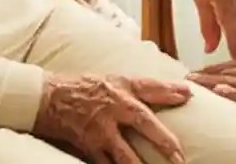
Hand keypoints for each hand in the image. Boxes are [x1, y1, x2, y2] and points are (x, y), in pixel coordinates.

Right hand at [32, 72, 191, 163]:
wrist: (46, 96)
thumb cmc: (80, 86)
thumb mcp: (111, 79)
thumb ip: (137, 88)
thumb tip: (172, 90)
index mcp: (120, 86)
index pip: (150, 87)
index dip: (170, 91)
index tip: (189, 95)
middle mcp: (113, 106)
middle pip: (144, 122)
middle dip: (164, 140)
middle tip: (180, 156)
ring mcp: (100, 128)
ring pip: (125, 154)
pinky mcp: (87, 144)